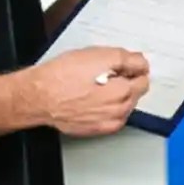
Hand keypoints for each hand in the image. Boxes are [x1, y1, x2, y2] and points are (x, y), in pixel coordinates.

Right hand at [29, 47, 149, 136]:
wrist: (40, 96)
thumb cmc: (63, 76)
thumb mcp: (99, 55)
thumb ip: (128, 59)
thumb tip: (141, 63)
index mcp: (124, 92)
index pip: (144, 78)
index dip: (132, 68)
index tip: (121, 65)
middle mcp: (119, 111)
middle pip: (134, 93)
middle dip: (124, 81)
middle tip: (103, 73)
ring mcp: (107, 123)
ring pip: (122, 105)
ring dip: (114, 95)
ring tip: (93, 86)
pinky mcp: (94, 130)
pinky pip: (108, 117)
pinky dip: (104, 108)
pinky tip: (90, 98)